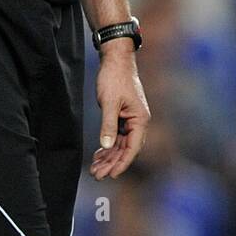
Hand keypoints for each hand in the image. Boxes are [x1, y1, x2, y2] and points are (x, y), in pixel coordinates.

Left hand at [90, 46, 149, 179]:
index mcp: (140, 119)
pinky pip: (116, 136)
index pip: (133, 147)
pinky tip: (98, 155)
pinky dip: (108, 146)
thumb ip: (108, 125)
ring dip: (109, 157)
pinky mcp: (122, 116)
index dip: (122, 163)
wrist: (116, 59)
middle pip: (126, 149)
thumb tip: (106, 146)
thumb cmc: (115, 78)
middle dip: (112, 163)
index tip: (111, 175)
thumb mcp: (109, 102)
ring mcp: (130, 119)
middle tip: (97, 175)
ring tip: (95, 169)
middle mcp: (138, 122)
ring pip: (120, 144)